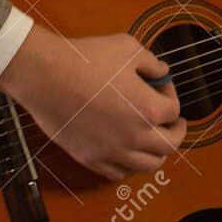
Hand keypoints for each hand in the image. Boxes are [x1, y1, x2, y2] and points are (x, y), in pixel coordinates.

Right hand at [0, 27, 185, 181]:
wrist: (46, 76)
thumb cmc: (86, 59)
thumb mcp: (128, 47)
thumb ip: (152, 62)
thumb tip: (162, 72)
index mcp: (149, 109)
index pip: (174, 110)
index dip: (171, 94)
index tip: (160, 86)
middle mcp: (135, 136)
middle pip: (170, 145)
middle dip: (175, 131)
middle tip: (173, 123)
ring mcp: (113, 152)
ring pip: (148, 166)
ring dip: (156, 152)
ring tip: (153, 140)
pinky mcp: (91, 159)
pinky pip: (119, 173)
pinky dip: (129, 165)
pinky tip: (126, 151)